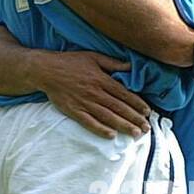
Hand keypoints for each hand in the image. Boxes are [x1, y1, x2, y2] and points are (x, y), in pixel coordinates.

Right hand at [35, 50, 151, 139]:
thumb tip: (131, 66)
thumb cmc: (70, 62)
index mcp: (101, 79)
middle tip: (147, 128)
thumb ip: (113, 63)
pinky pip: (89, 123)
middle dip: (134, 118)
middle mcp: (95, 92)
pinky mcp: (74, 111)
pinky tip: (111, 136)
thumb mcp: (93, 57)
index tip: (147, 112)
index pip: (124, 94)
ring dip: (123, 126)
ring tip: (135, 134)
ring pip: (107, 117)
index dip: (137, 104)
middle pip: (119, 108)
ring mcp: (84, 103)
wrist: (46, 70)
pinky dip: (100, 129)